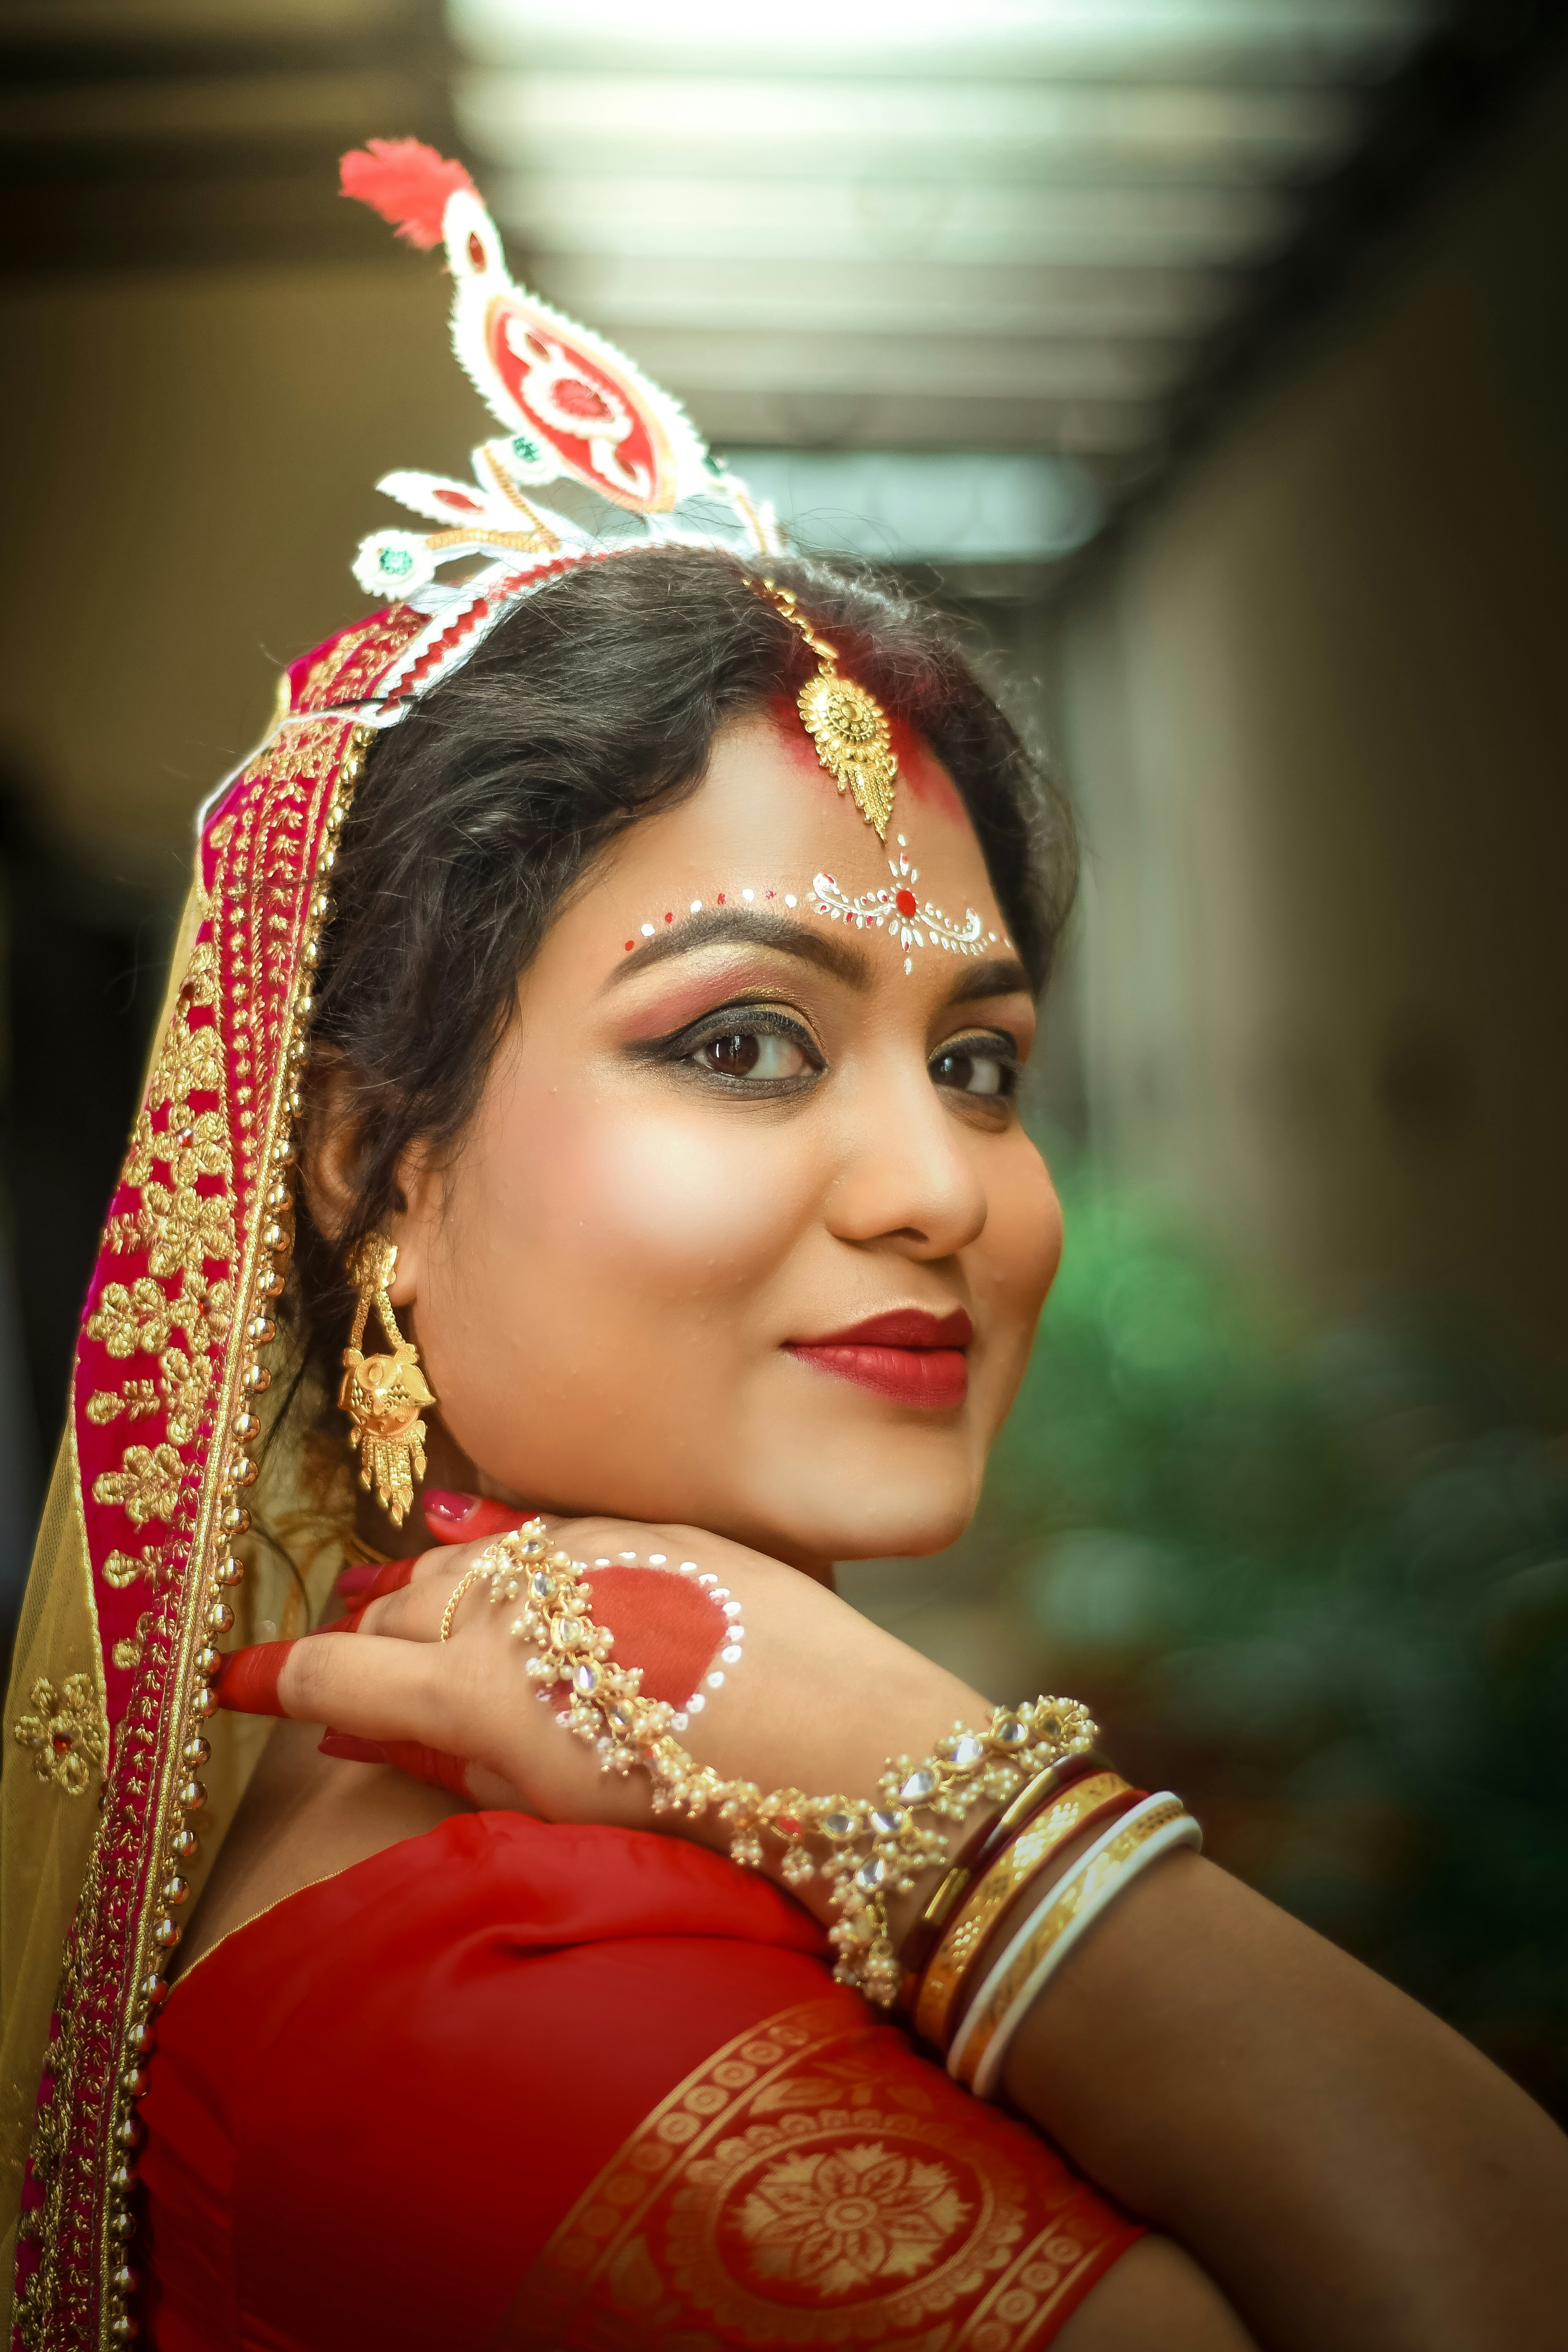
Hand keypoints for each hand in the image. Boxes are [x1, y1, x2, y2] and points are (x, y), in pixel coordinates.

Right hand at [217, 1502, 989, 1923]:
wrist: (841, 1743)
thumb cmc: (700, 1804)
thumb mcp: (556, 1808)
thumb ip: (455, 1764)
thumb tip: (372, 1739)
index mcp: (471, 1692)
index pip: (333, 1676)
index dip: (277, 1682)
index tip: (243, 1684)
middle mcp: (511, 1607)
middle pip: (397, 1607)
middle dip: (368, 1641)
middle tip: (360, 1675)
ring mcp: (580, 1553)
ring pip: (470, 1559)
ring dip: (444, 1594)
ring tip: (439, 1628)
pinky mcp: (647, 1525)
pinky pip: (549, 1533)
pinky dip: (521, 1561)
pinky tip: (523, 1579)